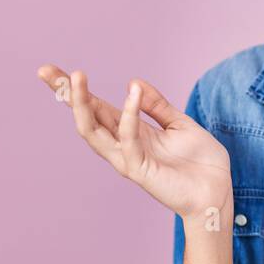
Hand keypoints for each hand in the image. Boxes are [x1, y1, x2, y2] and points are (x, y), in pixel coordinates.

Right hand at [36, 64, 231, 221]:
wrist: (217, 192)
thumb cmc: (200, 163)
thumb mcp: (179, 125)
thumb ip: (158, 106)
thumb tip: (134, 81)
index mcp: (131, 132)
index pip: (96, 107)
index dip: (75, 90)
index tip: (50, 71)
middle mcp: (122, 145)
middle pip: (85, 117)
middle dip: (65, 95)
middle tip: (45, 71)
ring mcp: (128, 158)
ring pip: (93, 131)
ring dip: (82, 104)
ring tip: (75, 77)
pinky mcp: (140, 169)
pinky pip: (129, 139)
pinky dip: (130, 115)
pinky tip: (132, 93)